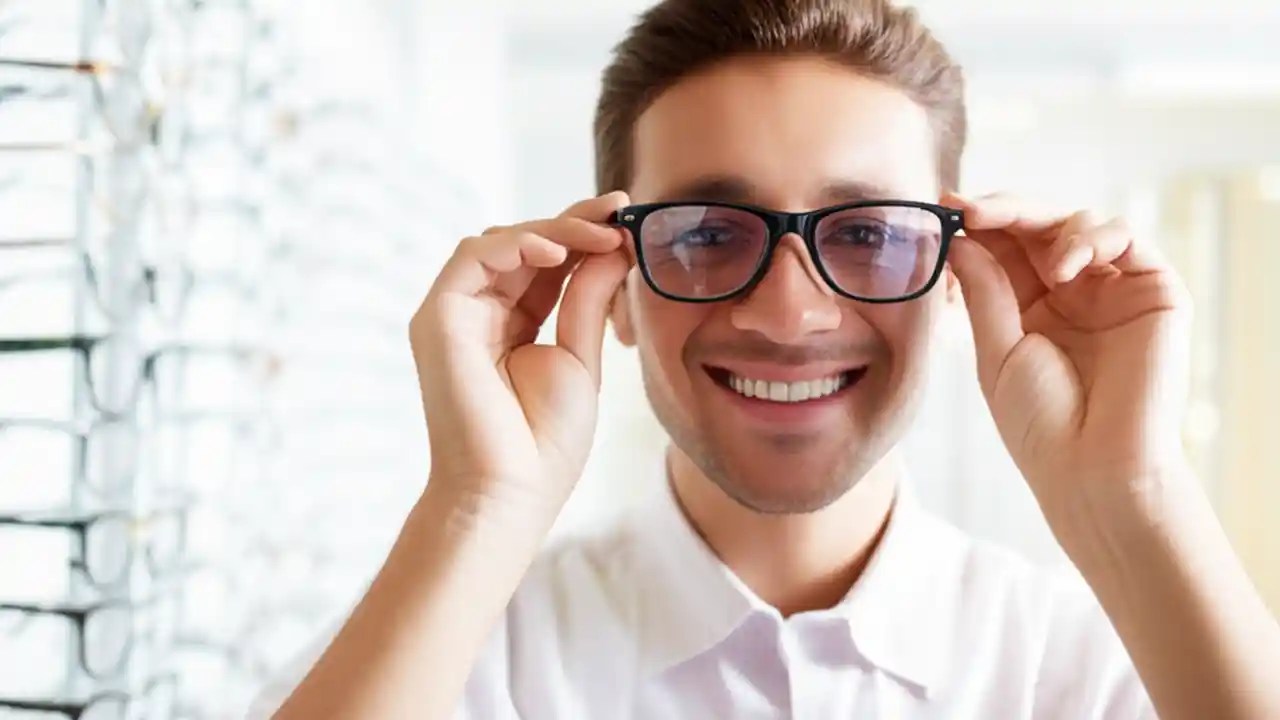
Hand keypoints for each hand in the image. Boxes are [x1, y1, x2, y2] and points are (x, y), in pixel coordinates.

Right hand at [410, 192, 631, 522]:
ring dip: (553, 230)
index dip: (582, 235)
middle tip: (619, 210)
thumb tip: (615, 245)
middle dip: (573, 222)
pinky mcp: (438, 318)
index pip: (545, 264)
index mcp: (511, 325)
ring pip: (498, 241)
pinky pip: (471, 257)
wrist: (510, 492)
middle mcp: (479, 313)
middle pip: (523, 245)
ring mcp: (455, 314)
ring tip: (601, 235)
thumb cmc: (544, 443)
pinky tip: (559, 253)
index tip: (625, 215)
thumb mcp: (579, 356)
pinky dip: (516, 245)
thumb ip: (589, 299)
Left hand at [942, 191, 1193, 512]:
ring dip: (1044, 223)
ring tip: (1025, 255)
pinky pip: (1125, 238)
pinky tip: (1064, 268)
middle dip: (1004, 210)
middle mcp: (1073, 293)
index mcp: (1030, 307)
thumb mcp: (996, 351)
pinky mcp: (1154, 291)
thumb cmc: (1042, 424)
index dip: (978, 224)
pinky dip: (1092, 237)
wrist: (1095, 469)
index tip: (946, 206)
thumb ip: (984, 290)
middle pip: (1040, 227)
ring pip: (1080, 222)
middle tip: (970, 208)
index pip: (1004, 247)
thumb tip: (960, 237)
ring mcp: (1113, 289)